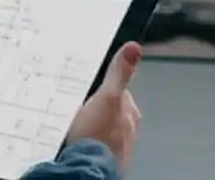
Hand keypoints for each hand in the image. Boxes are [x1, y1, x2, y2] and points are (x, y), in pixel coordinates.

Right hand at [66, 43, 142, 171]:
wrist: (90, 170)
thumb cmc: (98, 135)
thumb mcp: (107, 96)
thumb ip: (120, 74)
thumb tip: (135, 47)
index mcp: (131, 112)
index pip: (118, 93)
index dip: (102, 91)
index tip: (90, 93)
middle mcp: (129, 130)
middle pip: (111, 112)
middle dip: (97, 110)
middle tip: (81, 112)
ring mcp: (119, 147)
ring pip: (105, 129)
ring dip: (94, 128)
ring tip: (79, 129)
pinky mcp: (107, 160)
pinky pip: (98, 146)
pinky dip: (91, 143)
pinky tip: (81, 144)